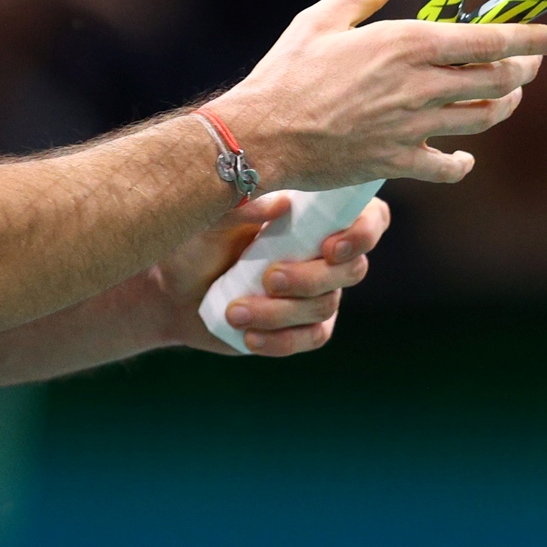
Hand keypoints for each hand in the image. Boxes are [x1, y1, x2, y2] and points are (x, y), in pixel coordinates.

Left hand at [159, 192, 389, 357]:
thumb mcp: (211, 222)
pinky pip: (311, 338)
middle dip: (311, 278)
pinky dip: (281, 341)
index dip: (364, 233)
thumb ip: (241, 208)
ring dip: (281, 312)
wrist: (175, 293)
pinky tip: (250, 337)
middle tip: (270, 279)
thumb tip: (280, 205)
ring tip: (235, 311)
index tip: (329, 246)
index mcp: (314, 215)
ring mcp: (317, 293)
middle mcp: (325, 253)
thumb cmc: (197, 245)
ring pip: (325, 307)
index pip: (371, 218)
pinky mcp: (303, 327)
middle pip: (352, 270)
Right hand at [210, 0, 546, 189]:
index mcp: (407, 44)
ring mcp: (413, 126)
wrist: (263, 135)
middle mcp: (420, 86)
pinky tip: (463, 157)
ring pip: (482, 119)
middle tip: (533, 64)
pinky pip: (446, 167)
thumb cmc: (287, 73)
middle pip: (497, 81)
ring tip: (507, 98)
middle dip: (525, 70)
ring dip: (502, 108)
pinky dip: (461, 163)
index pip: (489, 41)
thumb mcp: (321, 20)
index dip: (532, 39)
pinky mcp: (398, 161)